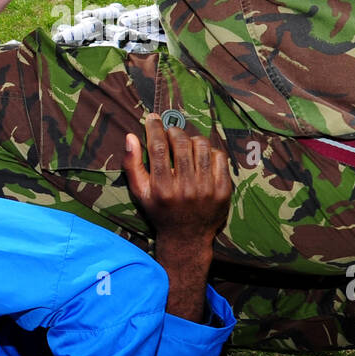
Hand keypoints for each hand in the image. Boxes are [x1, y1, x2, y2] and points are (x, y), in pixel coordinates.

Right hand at [123, 114, 231, 241]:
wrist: (186, 238)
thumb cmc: (160, 211)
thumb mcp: (140, 192)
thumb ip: (132, 165)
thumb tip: (131, 136)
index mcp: (162, 189)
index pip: (158, 147)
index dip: (154, 128)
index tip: (152, 118)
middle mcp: (186, 189)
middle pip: (181, 143)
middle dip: (173, 131)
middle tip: (170, 132)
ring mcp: (207, 190)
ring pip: (201, 146)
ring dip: (191, 139)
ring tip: (186, 143)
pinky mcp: (224, 190)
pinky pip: (219, 157)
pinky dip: (209, 151)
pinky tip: (201, 156)